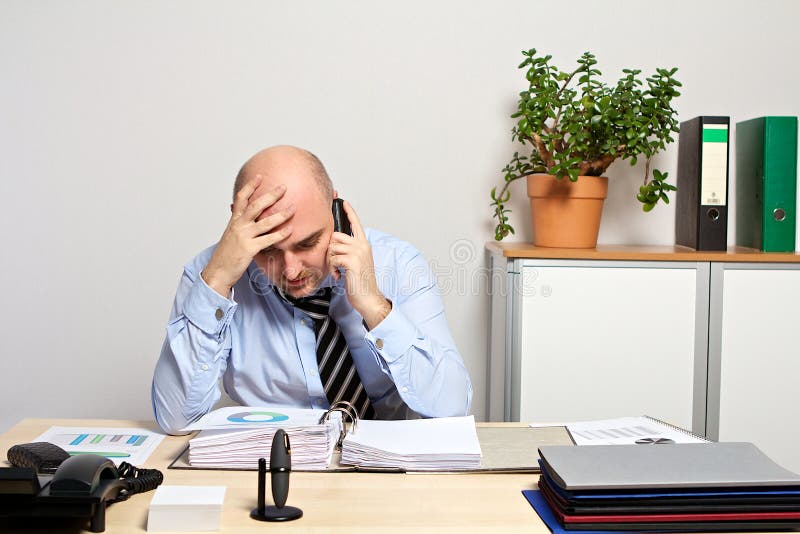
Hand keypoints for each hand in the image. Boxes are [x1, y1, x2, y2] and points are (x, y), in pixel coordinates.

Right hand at [201, 176, 293, 296]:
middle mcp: (238, 226)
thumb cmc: (226, 253)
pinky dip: (280, 234)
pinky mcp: (249, 249)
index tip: (260, 176)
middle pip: (256, 206)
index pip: (242, 198)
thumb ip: (237, 221)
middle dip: (270, 195)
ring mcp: (244, 236)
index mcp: (234, 220)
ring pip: (265, 222)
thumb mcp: (230, 233)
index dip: (250, 186)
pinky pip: (268, 239)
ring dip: (281, 214)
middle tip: (283, 187)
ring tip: (293, 208)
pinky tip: (290, 230)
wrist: (218, 271)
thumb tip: (237, 208)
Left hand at [328, 201, 390, 328]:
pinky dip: (333, 269)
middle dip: (330, 249)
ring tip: (337, 270)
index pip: (356, 224)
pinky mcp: (353, 261)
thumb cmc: (360, 282)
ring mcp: (359, 252)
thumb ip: (348, 251)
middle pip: (336, 236)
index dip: (349, 212)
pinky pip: (333, 258)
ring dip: (330, 260)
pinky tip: (340, 276)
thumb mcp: (355, 262)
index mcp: (364, 244)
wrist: (368, 298)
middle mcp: (362, 245)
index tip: (343, 201)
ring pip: (332, 247)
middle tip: (333, 263)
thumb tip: (333, 244)